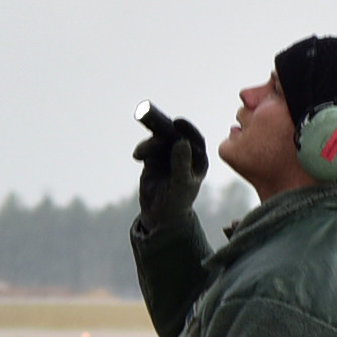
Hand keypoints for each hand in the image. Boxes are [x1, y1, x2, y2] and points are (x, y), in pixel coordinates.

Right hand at [133, 107, 206, 226]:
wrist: (159, 216)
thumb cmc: (177, 202)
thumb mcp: (181, 184)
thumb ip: (181, 163)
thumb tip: (181, 141)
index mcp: (198, 160)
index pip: (195, 139)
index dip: (187, 129)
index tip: (177, 122)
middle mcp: (184, 155)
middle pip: (175, 135)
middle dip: (164, 129)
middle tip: (153, 121)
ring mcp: (168, 157)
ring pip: (159, 140)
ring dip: (150, 143)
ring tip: (141, 153)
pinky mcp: (154, 160)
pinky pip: (148, 148)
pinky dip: (143, 149)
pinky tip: (138, 156)